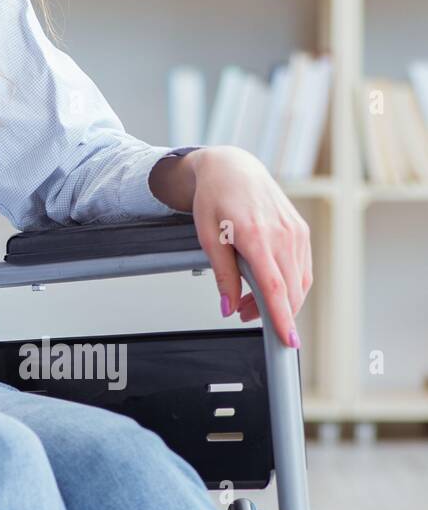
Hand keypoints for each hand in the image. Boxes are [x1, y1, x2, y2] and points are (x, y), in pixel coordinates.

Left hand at [189, 146, 310, 348]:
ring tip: (249, 302)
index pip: (275, 288)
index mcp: (257, 237)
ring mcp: (296, 233)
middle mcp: (283, 235)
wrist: (232, 168)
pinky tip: (267, 286)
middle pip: (291, 290)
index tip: (287, 341)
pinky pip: (302, 268)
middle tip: (245, 316)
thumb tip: (229, 308)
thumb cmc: (215, 198)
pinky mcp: (301, 231)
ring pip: (299, 282)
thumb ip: (222, 275)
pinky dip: (289, 284)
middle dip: (274, 313)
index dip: (283, 318)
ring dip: (281, 300)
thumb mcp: (208, 238)